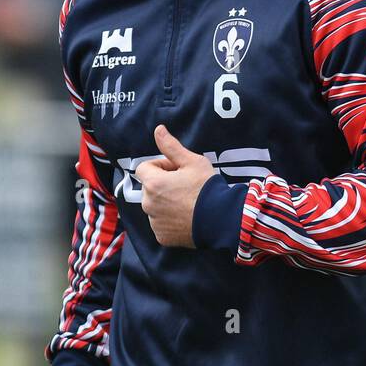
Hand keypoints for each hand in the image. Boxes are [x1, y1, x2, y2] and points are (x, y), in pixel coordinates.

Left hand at [135, 125, 215, 246]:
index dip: (161, 166)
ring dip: (166, 202)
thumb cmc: (207, 188)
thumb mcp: (193, 162)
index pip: (144, 168)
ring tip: (188, 202)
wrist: (221, 218)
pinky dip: (170, 220)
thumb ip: (171, 146)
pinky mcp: (162, 236)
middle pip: (150, 188)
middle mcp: (149, 204)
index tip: (177, 170)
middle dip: (163, 184)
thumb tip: (158, 129)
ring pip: (155, 206)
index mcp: (153, 183)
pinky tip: (187, 217)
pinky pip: (161, 224)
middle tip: (186, 186)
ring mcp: (154, 222)